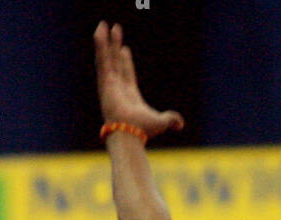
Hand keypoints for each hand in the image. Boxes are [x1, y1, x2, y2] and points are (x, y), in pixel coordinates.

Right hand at [94, 21, 183, 137]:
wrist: (129, 133)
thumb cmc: (143, 130)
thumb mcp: (161, 122)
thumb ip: (170, 119)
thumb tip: (180, 124)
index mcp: (130, 95)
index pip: (127, 73)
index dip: (126, 62)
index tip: (125, 49)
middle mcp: (118, 88)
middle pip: (115, 61)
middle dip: (114, 46)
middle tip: (115, 31)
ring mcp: (110, 83)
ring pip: (106, 57)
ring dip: (104, 42)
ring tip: (103, 25)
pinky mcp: (105, 81)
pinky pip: (102, 59)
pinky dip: (100, 46)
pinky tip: (99, 32)